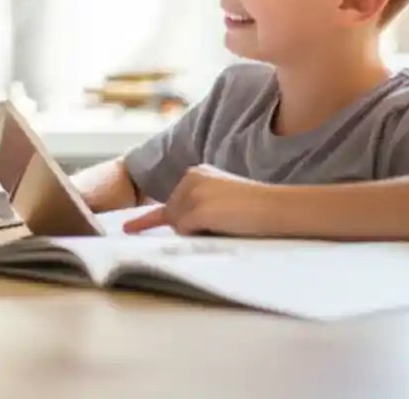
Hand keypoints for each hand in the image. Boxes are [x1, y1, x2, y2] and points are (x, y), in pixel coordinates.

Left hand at [122, 164, 282, 236]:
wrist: (280, 208)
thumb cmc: (257, 210)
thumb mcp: (221, 201)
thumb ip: (198, 208)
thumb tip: (174, 224)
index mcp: (196, 173)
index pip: (169, 203)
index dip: (151, 220)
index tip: (128, 228)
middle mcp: (190, 178)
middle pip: (170, 215)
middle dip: (185, 227)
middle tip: (221, 224)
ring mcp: (192, 192)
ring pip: (176, 224)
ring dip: (194, 232)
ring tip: (226, 224)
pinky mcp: (197, 208)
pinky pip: (184, 231)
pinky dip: (197, 235)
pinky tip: (220, 227)